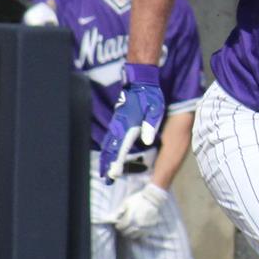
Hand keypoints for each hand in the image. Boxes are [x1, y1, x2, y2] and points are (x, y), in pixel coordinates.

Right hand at [98, 63, 164, 180]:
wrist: (140, 80)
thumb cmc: (149, 95)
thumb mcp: (154, 110)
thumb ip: (150, 125)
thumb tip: (148, 140)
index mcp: (129, 125)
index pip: (121, 147)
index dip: (117, 162)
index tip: (113, 174)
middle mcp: (119, 125)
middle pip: (110, 148)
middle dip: (107, 164)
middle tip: (105, 178)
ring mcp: (116, 123)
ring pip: (108, 143)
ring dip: (105, 157)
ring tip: (103, 170)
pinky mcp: (117, 120)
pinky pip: (109, 137)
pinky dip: (107, 148)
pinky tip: (107, 154)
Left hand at [111, 183, 168, 235]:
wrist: (152, 200)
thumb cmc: (138, 200)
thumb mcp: (126, 203)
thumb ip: (118, 212)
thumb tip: (113, 219)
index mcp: (130, 219)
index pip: (120, 227)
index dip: (118, 225)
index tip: (119, 223)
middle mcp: (136, 225)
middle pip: (125, 233)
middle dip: (123, 230)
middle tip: (124, 225)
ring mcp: (143, 228)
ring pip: (132, 236)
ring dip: (129, 233)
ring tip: (130, 228)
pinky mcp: (149, 229)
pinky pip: (141, 236)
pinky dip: (137, 234)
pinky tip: (137, 229)